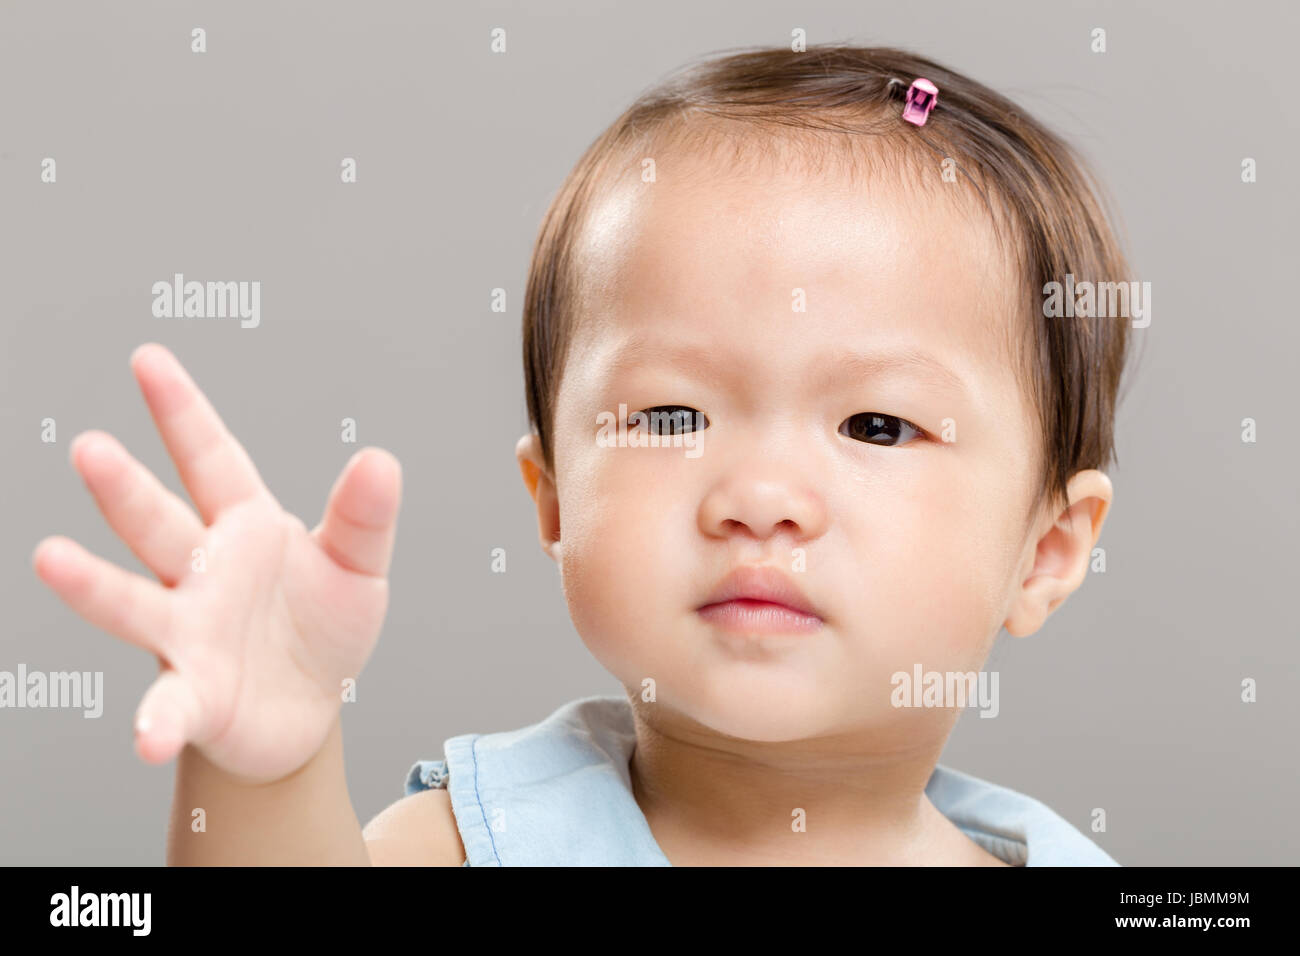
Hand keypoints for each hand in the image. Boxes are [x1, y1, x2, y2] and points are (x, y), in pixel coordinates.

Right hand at [33, 343, 400, 784]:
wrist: (306, 707)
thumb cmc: (323, 625)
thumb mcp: (357, 566)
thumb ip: (363, 517)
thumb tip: (380, 458)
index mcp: (245, 526)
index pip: (211, 459)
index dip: (181, 411)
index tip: (148, 358)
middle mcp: (202, 571)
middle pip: (158, 522)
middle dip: (125, 488)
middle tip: (89, 447)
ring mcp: (188, 632)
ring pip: (136, 602)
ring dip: (93, 585)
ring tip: (50, 559)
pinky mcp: (194, 694)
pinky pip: (170, 705)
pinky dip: (156, 720)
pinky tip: (146, 735)